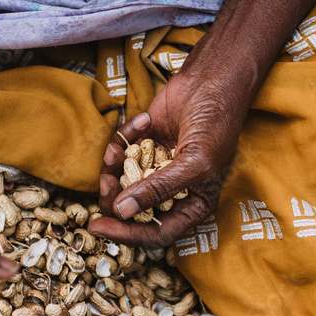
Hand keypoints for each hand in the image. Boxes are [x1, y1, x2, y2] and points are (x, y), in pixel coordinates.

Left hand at [89, 49, 253, 247]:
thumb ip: (159, 189)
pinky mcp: (141, 145)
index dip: (127, 234)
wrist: (214, 80)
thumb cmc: (216, 124)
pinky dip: (123, 138)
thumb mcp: (194, 162)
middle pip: (131, 210)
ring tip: (115, 149)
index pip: (156, 232)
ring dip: (112, 167)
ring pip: (120, 182)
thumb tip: (122, 211)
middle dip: (114, 198)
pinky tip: (142, 120)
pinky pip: (120, 152)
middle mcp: (171, 190)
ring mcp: (154, 168)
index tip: (98, 226)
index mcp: (192, 204)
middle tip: (106, 182)